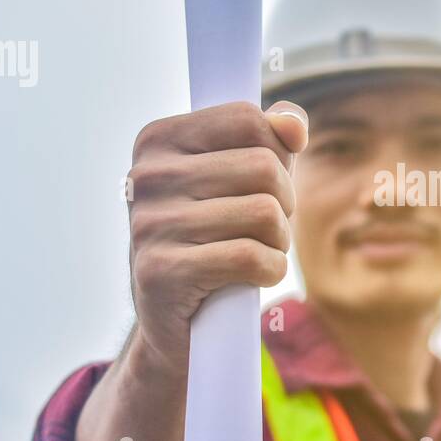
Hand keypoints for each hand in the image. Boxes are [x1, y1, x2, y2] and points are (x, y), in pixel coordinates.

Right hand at [124, 100, 308, 373]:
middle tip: (264, 228)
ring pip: (264, 213)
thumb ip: (268, 139)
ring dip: (278, 240)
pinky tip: (256, 276)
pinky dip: (271, 270)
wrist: (176, 320)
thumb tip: (293, 123)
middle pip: (264, 167)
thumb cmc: (215, 238)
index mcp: (158, 140)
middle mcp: (147, 177)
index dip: (276, 153)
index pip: (247, 120)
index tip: (263, 184)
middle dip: (283, 203)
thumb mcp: (239, 179)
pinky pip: (250, 257)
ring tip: (258, 252)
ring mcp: (150, 224)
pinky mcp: (162, 272)